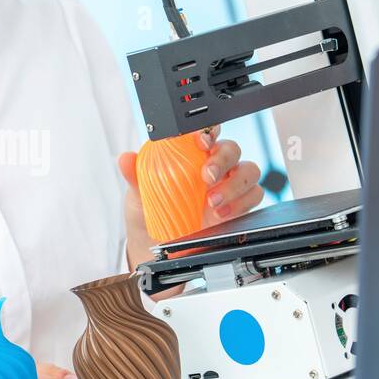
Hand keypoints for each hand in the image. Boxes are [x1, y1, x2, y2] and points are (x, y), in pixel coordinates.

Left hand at [118, 125, 264, 270]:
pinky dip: (241, 203)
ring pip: (248, 170)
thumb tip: (125, 159)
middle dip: (222, 159)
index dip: (209, 131)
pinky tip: (222, 213)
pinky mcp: (239, 207)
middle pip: (231, 149)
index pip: (207, 132)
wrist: (155, 248)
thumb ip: (135, 176)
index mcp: (191, 155)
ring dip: (234, 184)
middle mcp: (214, 166)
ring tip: (212, 201)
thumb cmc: (150, 213)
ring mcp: (229, 186)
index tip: (200, 141)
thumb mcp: (138, 195)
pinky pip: (254, 196)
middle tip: (206, 177)